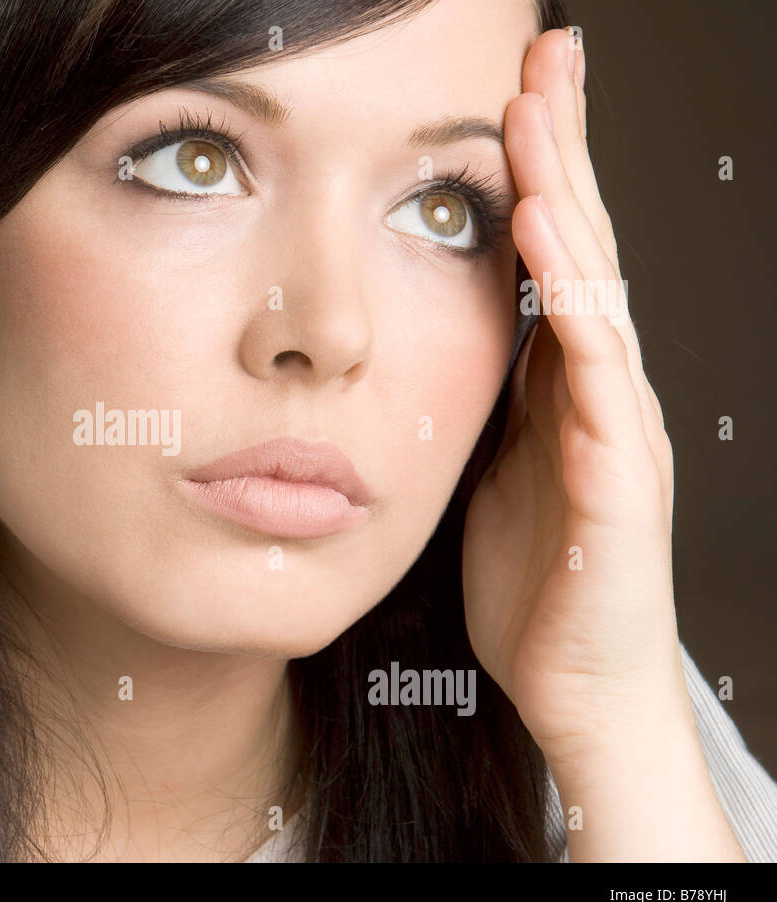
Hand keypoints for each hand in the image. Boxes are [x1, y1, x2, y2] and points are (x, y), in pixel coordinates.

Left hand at [462, 27, 684, 768]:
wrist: (577, 683)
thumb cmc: (532, 582)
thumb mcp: (488, 465)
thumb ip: (479, 396)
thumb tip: (436, 335)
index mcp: (560, 382)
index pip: (550, 254)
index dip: (535, 169)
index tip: (509, 90)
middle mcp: (599, 388)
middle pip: (584, 245)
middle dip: (563, 148)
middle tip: (544, 55)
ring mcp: (619, 426)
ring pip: (598, 291)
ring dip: (571, 199)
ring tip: (541, 116)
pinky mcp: (620, 478)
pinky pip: (600, 377)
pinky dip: (579, 305)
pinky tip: (555, 246)